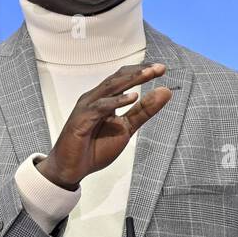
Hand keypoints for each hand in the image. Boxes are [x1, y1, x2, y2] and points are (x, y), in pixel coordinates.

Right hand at [37, 63, 170, 189]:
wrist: (72, 168)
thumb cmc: (95, 147)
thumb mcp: (126, 128)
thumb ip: (144, 111)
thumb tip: (165, 92)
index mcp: (105, 99)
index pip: (123, 78)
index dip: (141, 71)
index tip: (161, 68)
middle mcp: (95, 98)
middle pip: (118, 79)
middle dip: (139, 72)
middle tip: (159, 68)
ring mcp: (86, 108)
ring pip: (110, 88)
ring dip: (130, 80)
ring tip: (149, 74)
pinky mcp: (81, 120)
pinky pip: (100, 107)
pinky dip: (116, 101)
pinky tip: (133, 97)